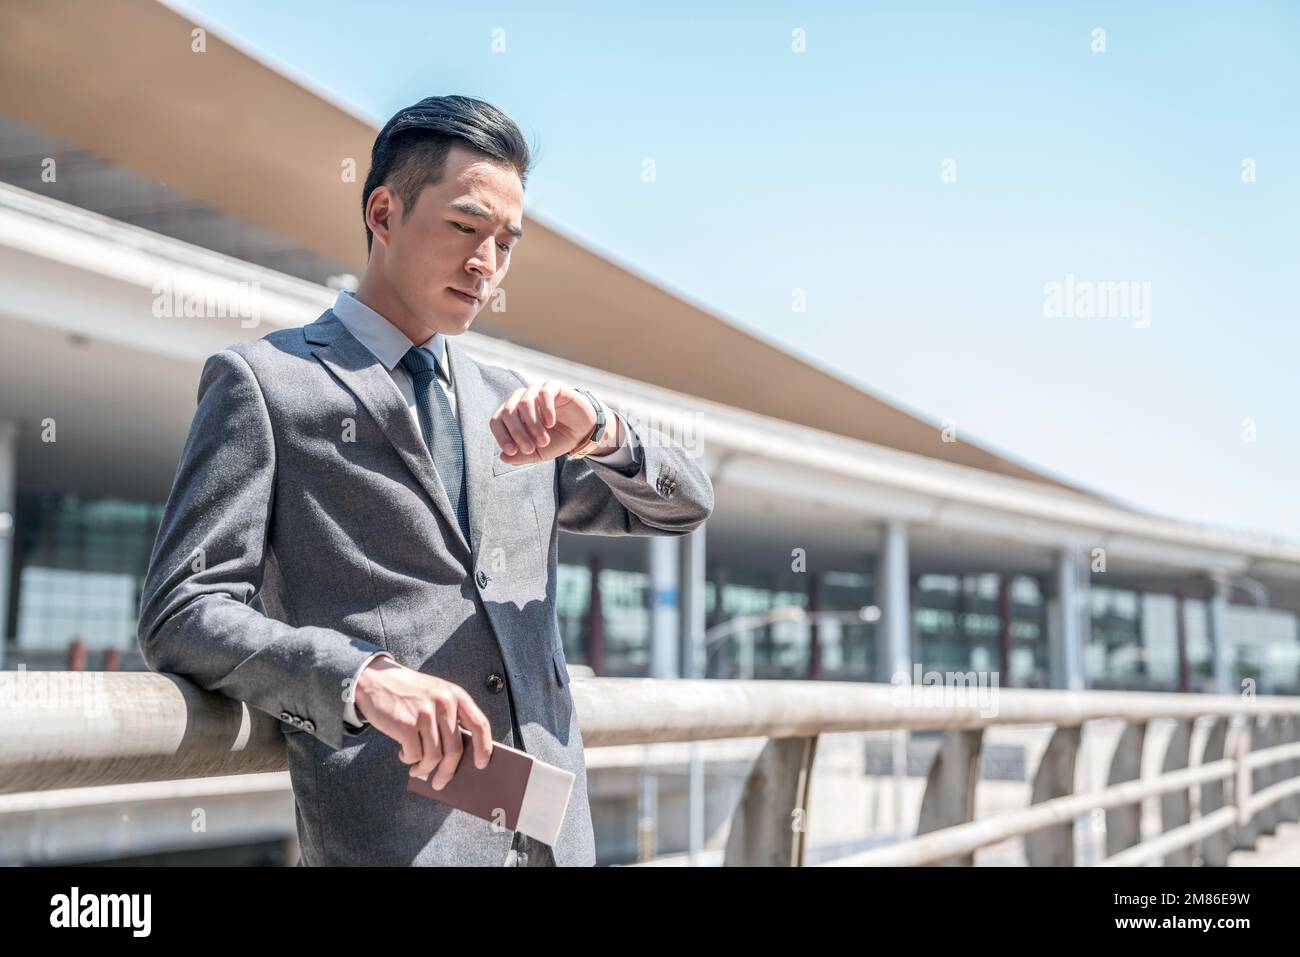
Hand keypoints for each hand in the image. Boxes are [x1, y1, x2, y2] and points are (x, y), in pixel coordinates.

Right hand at [355, 656, 493, 787]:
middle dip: (448, 771)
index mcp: (456, 695)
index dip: (484, 748)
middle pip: (455, 749)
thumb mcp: (436, 695)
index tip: (482, 765)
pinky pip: (414, 755)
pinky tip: (404, 755)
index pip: (480, 725)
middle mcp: (444, 703)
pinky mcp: (405, 724)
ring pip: (433, 756)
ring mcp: (425, 713)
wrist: (375, 679)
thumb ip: (450, 718)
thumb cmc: (409, 694)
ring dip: (424, 768)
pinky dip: (409, 760)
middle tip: (440, 782)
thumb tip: (458, 759)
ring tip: (417, 769)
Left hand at [489, 381, 616, 465]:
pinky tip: (551, 424)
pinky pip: (543, 394)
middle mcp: (520, 399)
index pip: (496, 421)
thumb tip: (503, 457)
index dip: (501, 436)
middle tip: (531, 448)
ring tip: (544, 440)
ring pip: (524, 403)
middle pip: (507, 412)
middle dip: (518, 433)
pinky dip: (545, 411)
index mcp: (512, 414)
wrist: (582, 432)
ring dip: (533, 425)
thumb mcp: (538, 453)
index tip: (512, 451)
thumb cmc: (556, 440)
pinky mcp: (553, 386)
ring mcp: (536, 390)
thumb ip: (521, 456)